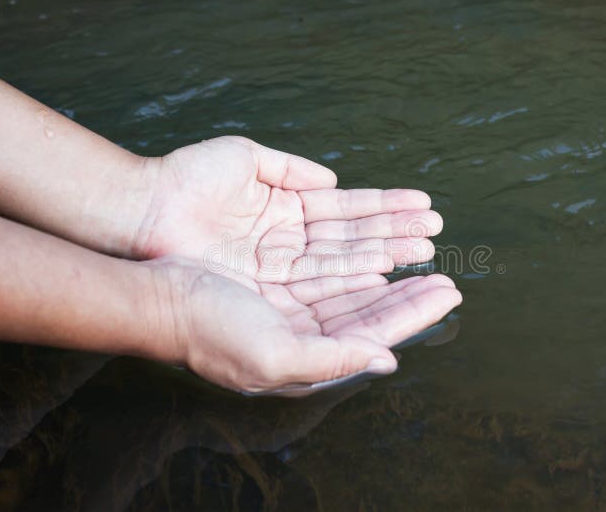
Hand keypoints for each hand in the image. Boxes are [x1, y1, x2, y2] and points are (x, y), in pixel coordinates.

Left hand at [134, 136, 442, 285]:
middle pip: (354, 240)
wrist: (145, 211)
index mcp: (287, 209)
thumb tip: (332, 181)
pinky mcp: (267, 289)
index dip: (385, 209)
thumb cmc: (189, 179)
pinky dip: (353, 278)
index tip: (423, 206)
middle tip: (438, 236)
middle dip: (397, 236)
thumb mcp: (246, 159)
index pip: (347, 212)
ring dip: (386, 256)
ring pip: (345, 262)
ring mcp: (281, 267)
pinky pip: (320, 282)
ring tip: (427, 254)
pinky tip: (387, 274)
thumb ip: (291, 169)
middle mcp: (290, 242)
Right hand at [153, 259, 461, 393]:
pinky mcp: (275, 266)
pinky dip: (354, 249)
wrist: (158, 297)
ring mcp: (290, 295)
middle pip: (370, 304)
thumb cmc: (210, 332)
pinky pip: (326, 257)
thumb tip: (387, 360)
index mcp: (308, 351)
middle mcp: (304, 326)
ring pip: (353, 277)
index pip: (374, 331)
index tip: (448, 293)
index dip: (413, 312)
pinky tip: (375, 245)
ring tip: (420, 246)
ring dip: (388, 262)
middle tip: (446, 273)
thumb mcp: (273, 355)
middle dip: (409, 290)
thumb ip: (333, 358)